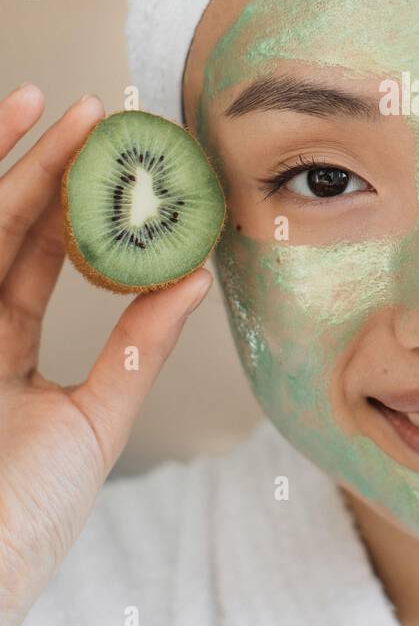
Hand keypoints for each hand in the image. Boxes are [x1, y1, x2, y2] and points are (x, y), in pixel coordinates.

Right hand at [0, 84, 212, 625]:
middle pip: (2, 228)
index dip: (67, 206)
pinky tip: (10, 164)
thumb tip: (192, 278)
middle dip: (41, 164)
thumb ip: (137, 348)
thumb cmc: (24, 517)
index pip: (33, 259)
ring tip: (53, 108)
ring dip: (9, 166)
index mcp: (2, 352)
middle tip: (90, 112)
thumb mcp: (94, 421)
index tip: (112, 161)